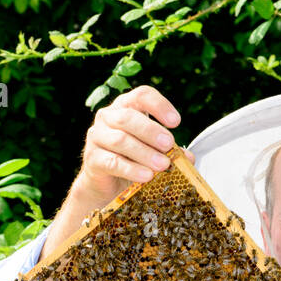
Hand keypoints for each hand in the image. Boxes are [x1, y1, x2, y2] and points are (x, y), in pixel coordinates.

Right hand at [76, 84, 193, 207]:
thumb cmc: (132, 160)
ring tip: (163, 165)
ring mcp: (97, 136)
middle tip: (169, 145)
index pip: (142, 95)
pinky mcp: (92, 159)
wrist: (107, 185)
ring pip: (121, 140)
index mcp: (125, 107)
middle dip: (151, 131)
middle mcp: (108, 116)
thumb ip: (170, 152)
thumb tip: (189, 158)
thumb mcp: (153, 151)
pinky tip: (147, 176)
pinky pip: (112, 162)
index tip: (176, 122)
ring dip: (144, 153)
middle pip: (129, 117)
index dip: (159, 105)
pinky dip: (131, 169)